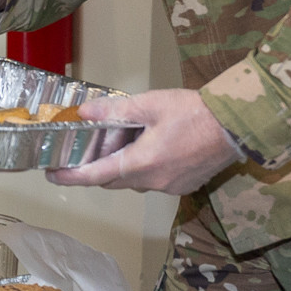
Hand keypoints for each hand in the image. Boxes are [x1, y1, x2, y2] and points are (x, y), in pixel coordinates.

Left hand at [46, 89, 242, 193]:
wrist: (238, 125)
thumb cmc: (194, 113)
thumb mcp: (150, 104)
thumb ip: (115, 110)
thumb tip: (85, 112)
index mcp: (141, 163)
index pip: (95, 176)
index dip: (71, 177)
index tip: (52, 175)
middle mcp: (153, 181)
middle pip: (113, 180)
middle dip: (97, 169)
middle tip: (87, 151)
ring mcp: (171, 186)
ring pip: (135, 181)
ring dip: (124, 168)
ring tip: (123, 143)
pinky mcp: (186, 185)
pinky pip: (156, 181)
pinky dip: (146, 169)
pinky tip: (152, 148)